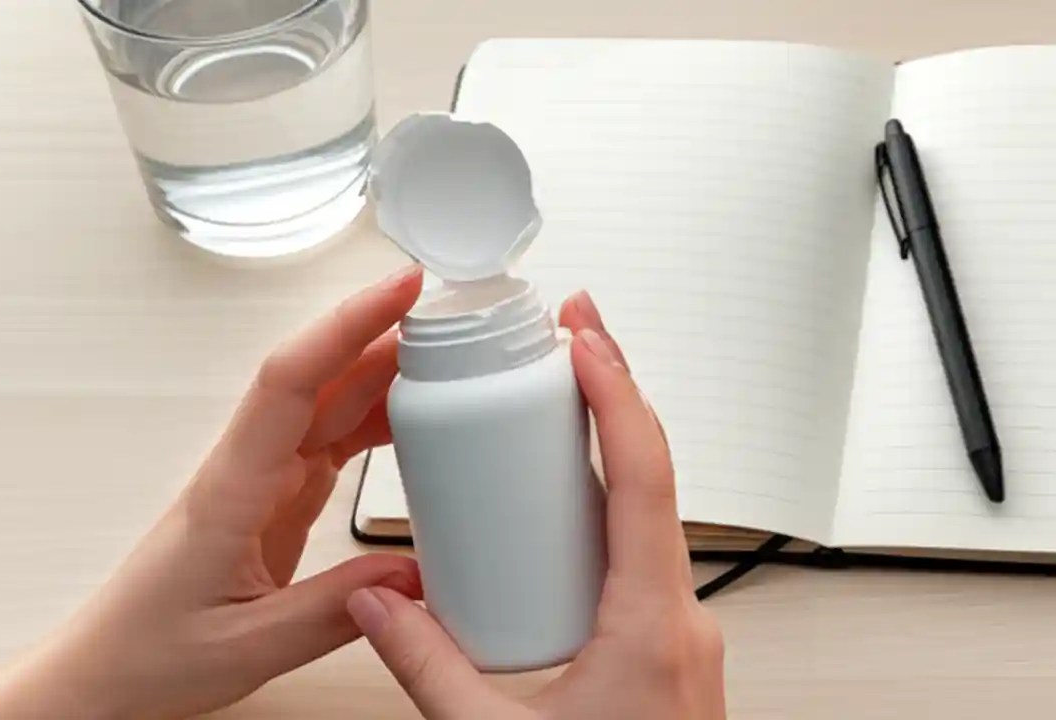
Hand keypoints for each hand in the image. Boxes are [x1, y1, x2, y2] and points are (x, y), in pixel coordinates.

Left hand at [0, 266, 426, 719]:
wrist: (104, 673)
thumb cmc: (149, 653)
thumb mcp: (248, 647)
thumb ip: (335, 611)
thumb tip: (413, 579)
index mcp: (231, 489)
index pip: (291, 380)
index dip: (348, 325)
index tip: (400, 291)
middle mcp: (248, 468)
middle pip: (324, 378)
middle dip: (388, 336)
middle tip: (459, 323)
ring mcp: (264, 479)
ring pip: (334, 404)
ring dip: (388, 376)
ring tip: (451, 365)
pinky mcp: (279, 498)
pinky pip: (336, 441)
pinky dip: (380, 422)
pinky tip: (415, 423)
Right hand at [346, 291, 725, 719]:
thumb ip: (429, 670)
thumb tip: (375, 606)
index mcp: (652, 624)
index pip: (645, 475)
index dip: (617, 394)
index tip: (587, 338)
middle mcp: (680, 615)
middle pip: (655, 475)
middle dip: (614, 395)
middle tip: (573, 336)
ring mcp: (680, 630)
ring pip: (651, 512)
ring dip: (610, 448)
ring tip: (562, 400)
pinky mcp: (667, 646)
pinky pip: (640, 552)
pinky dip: (606, 505)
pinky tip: (565, 501)